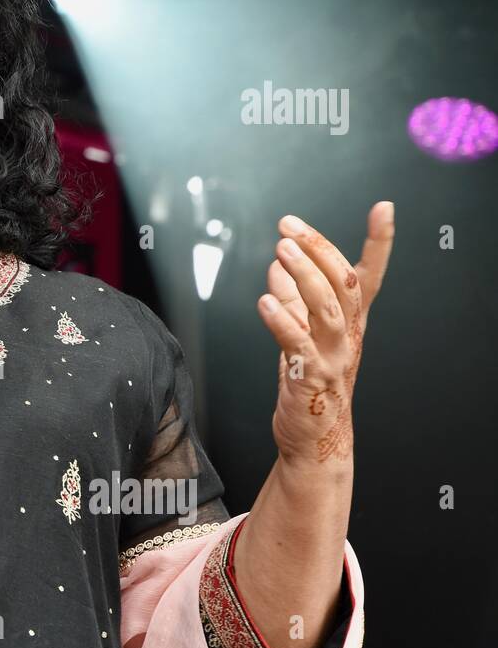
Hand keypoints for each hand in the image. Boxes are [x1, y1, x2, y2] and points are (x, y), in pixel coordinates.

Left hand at [257, 202, 394, 466]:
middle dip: (319, 249)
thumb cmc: (308, 382)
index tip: (384, 208)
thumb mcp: (300, 333)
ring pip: (326, 309)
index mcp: (349, 322)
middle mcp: (348, 336)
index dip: (379, 243)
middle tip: (289, 226)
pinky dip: (281, 321)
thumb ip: (290, 298)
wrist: (313, 439)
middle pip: (345, 284)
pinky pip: (297, 345)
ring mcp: (332, 357)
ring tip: (281, 250)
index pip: (368, 276)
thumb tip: (277, 262)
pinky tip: (264, 302)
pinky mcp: (309, 378)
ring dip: (303, 276)